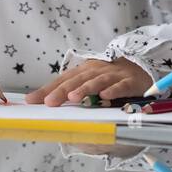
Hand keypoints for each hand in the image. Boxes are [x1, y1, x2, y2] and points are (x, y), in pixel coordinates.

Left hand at [25, 58, 152, 106]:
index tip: (31, 100)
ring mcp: (113, 75)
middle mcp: (96, 71)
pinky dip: (113, 90)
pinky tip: (105, 95)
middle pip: (77, 80)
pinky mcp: (129, 82)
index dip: (47, 89)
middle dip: (62, 90)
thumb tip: (45, 102)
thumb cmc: (108, 78)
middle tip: (49, 102)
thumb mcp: (88, 81)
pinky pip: (120, 86)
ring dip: (85, 89)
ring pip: (97, 81)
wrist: (139, 68)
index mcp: (83, 71)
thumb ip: (69, 90)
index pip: (62, 80)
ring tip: (73, 97)